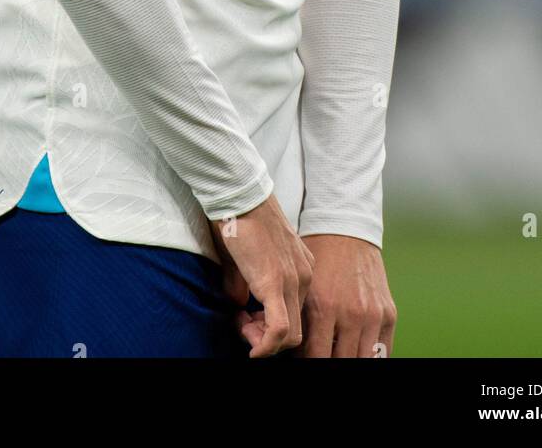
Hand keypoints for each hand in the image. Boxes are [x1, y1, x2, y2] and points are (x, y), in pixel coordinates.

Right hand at [208, 194, 314, 357]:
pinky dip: (265, 346)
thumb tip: (237, 303)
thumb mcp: (247, 253)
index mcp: (301, 266)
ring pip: (290, 335)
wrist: (240, 193)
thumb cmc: (240, 215)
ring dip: (263, 341)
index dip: (269, 325)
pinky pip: (279, 330)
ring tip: (241, 325)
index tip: (245, 317)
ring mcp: (293, 280)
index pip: (295, 312)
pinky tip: (252, 348)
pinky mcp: (275, 284)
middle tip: (242, 325)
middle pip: (295, 328)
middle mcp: (304, 275)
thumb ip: (244, 281)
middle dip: (266, 336)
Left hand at [292, 233, 396, 356]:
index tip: (306, 359)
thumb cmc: (320, 261)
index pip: (318, 357)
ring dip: (350, 358)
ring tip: (338, 351)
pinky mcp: (389, 313)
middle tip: (324, 353)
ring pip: (363, 360)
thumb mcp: (305, 290)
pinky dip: (370, 356)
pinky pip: (384, 352)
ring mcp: (373, 315)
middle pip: (342, 361)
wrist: (346, 232)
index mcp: (324, 307)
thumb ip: (303, 324)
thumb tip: (300, 355)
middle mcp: (352, 314)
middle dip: (330, 361)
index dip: (310, 363)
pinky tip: (357, 350)